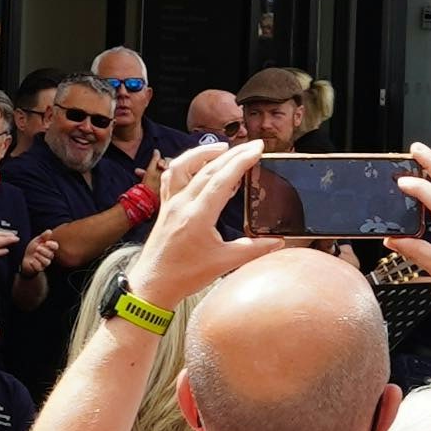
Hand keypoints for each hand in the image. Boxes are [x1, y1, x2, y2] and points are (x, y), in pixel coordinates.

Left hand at [135, 140, 263, 312]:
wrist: (152, 285)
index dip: (241, 161)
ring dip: (204, 153)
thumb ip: (253, 249)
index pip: (222, 179)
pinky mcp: (165, 207)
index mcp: (197, 215)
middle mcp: (182, 203)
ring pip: (184, 165)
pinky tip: (197, 165)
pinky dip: (186, 164)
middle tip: (252, 145)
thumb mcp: (224, 263)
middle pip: (207, 168)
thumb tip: (277, 242)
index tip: (257, 149)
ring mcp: (170, 203)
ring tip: (224, 148)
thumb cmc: (184, 275)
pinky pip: (172, 176)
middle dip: (232, 153)